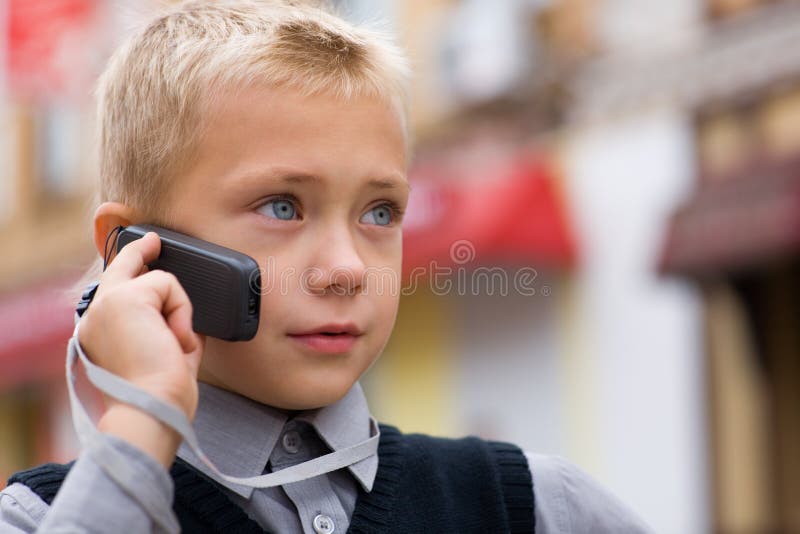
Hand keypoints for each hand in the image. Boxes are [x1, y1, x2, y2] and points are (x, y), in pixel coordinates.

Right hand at [78, 231, 204, 464]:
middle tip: (155, 240)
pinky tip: (174, 337)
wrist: (151, 407)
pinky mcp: (124, 298)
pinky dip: (181, 310)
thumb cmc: (160, 393)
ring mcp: (106, 304)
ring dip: (178, 311)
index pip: (112, 292)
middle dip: (138, 249)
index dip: (128, 268)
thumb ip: (165, 330)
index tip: (142, 253)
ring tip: (175, 343)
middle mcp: (95, 317)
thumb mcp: (162, 355)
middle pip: (119, 267)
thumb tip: (179, 317)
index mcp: (99, 334)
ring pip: (157, 280)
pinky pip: (168, 285)